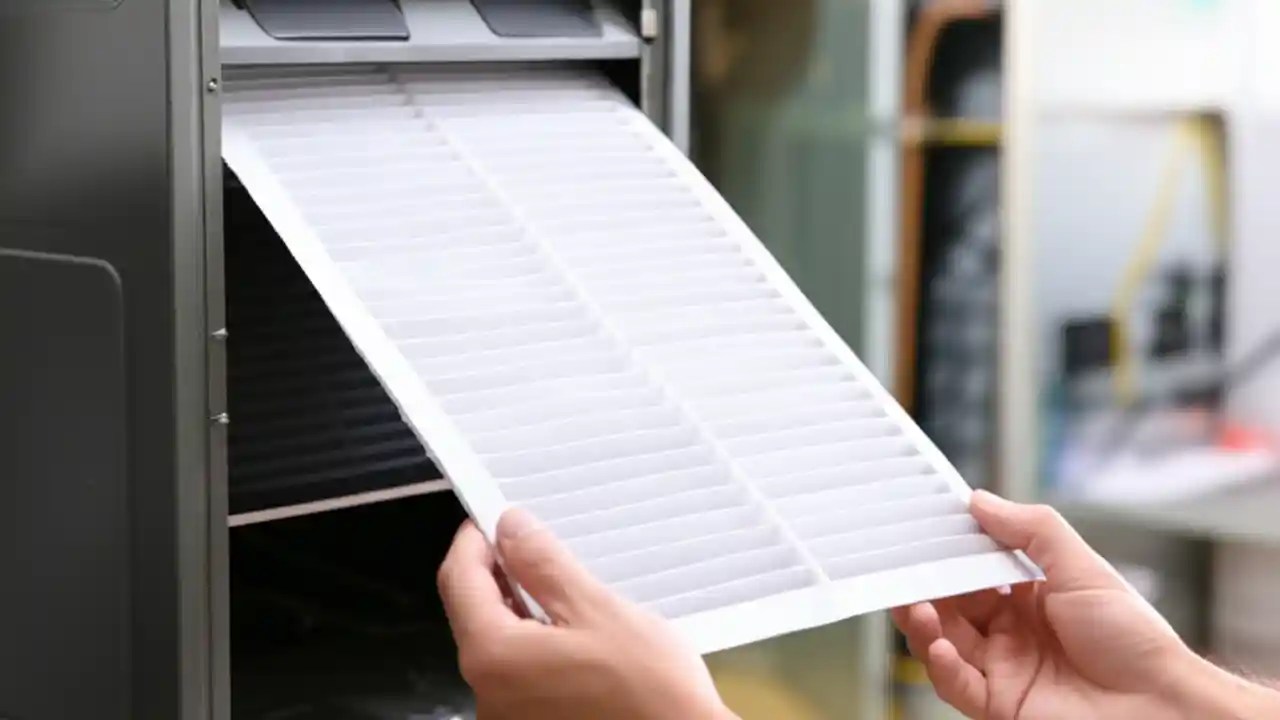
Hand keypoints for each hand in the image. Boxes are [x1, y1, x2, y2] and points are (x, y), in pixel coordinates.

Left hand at [437, 509, 735, 719]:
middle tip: (534, 545)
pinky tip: (569, 634)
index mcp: (493, 656)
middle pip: (472, 614)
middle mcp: (484, 693)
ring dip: (516, 610)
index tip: (496, 515)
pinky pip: (515, 675)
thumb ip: (544, 564)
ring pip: (494, 645)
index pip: (459, 580)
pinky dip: (531, 645)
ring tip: (560, 587)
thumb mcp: (598, 610)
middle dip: (497, 573)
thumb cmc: (647, 683)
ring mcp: (504, 718)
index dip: (474, 539)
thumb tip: (508, 525)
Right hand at [893, 491, 1279, 719]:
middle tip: (903, 569)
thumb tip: (981, 500)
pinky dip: (940, 666)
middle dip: (925, 587)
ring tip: (915, 606)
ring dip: (923, 624)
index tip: (923, 531)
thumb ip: (1031, 530)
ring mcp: (1005, 669)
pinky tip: (938, 647)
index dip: (948, 552)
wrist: (1162, 706)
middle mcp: (1012, 633)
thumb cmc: (1135, 641)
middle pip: (952, 606)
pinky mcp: (1000, 704)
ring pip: (944, 643)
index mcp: (1030, 597)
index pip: (974, 569)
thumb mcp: (1083, 568)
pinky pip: (957, 685)